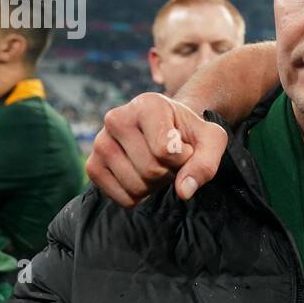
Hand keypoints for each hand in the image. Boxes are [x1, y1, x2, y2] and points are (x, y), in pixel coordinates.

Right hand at [87, 92, 229, 206]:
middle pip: (150, 169)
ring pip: (135, 185)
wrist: (168, 133)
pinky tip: (143, 178)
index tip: (185, 147)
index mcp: (147, 104)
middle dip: (169, 173)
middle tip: (170, 160)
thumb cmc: (189, 134)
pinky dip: (139, 197)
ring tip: (157, 166)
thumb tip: (184, 191)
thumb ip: (205, 163)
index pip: (165, 150)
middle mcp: (116, 118)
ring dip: (155, 186)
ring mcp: (100, 142)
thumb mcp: (210, 141)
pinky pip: (121, 198)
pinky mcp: (92, 166)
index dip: (183, 159)